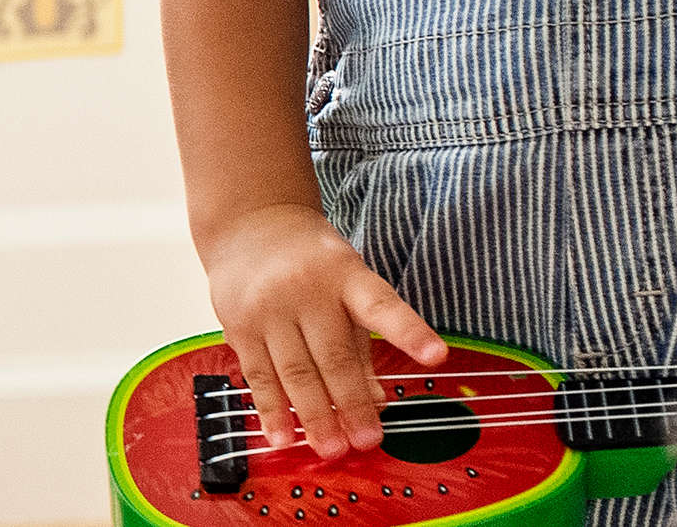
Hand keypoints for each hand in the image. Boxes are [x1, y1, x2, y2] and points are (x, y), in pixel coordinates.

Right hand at [199, 202, 444, 457]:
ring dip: (313, 416)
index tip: (437, 355)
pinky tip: (283, 436)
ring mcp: (269, 307)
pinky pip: (258, 374)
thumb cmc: (311, 263)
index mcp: (347, 277)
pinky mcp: (239, 324)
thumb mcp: (348, 286)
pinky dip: (271, 409)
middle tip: (367, 441)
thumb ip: (363, 343)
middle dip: (350, 404)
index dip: (409, 332)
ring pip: (293, 371)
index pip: (381, 306)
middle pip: (333, 356)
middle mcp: (307, 291)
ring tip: (330, 449)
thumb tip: (376, 402)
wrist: (250, 226)